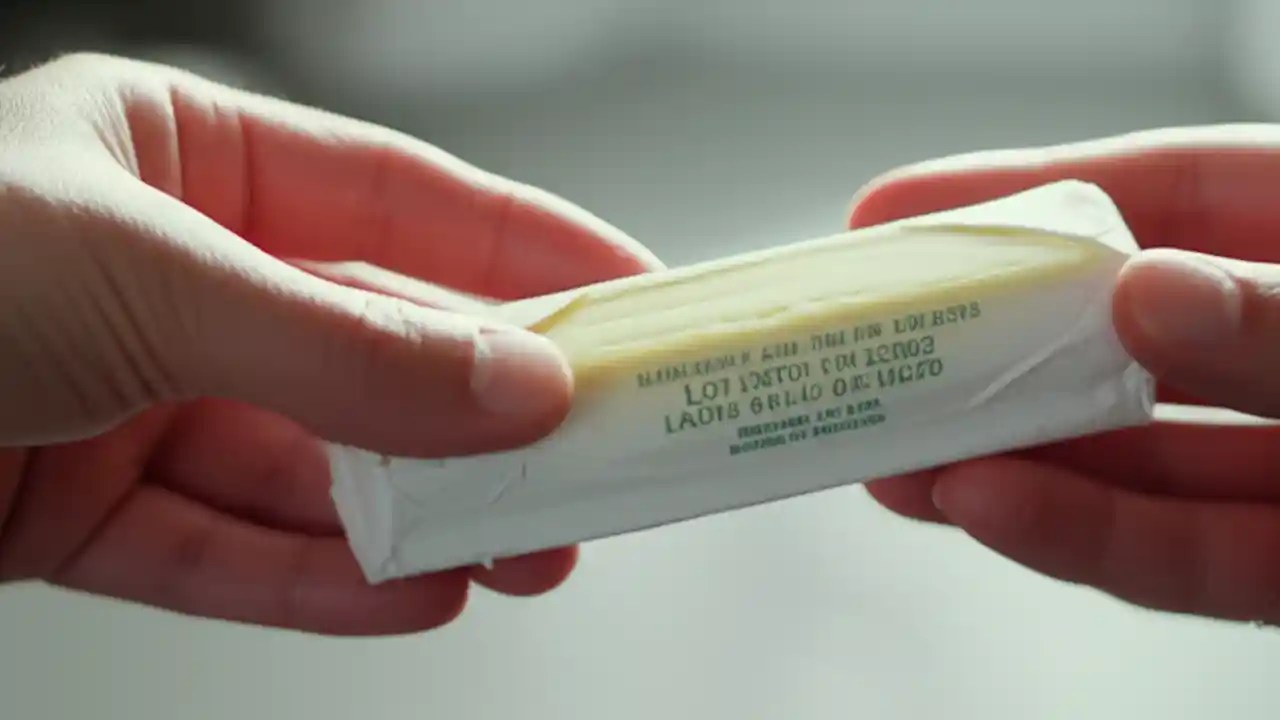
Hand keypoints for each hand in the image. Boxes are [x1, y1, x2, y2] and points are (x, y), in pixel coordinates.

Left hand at [0, 55, 660, 634]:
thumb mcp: (145, 279)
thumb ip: (338, 347)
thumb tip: (509, 385)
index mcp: (174, 160)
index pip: (394, 198)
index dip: (522, 249)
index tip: (626, 294)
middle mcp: (163, 276)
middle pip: (370, 350)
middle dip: (483, 416)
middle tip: (589, 457)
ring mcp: (120, 398)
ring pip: (309, 467)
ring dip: (419, 519)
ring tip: (523, 551)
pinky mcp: (75, 511)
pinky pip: (220, 552)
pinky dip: (319, 583)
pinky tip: (409, 595)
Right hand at [848, 125, 1279, 624]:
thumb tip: (1146, 293)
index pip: (1162, 194)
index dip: (1024, 195)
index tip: (894, 211)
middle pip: (1114, 336)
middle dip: (987, 344)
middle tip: (868, 349)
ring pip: (1128, 460)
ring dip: (1001, 456)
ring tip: (891, 453)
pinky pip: (1186, 558)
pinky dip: (1083, 537)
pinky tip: (987, 507)